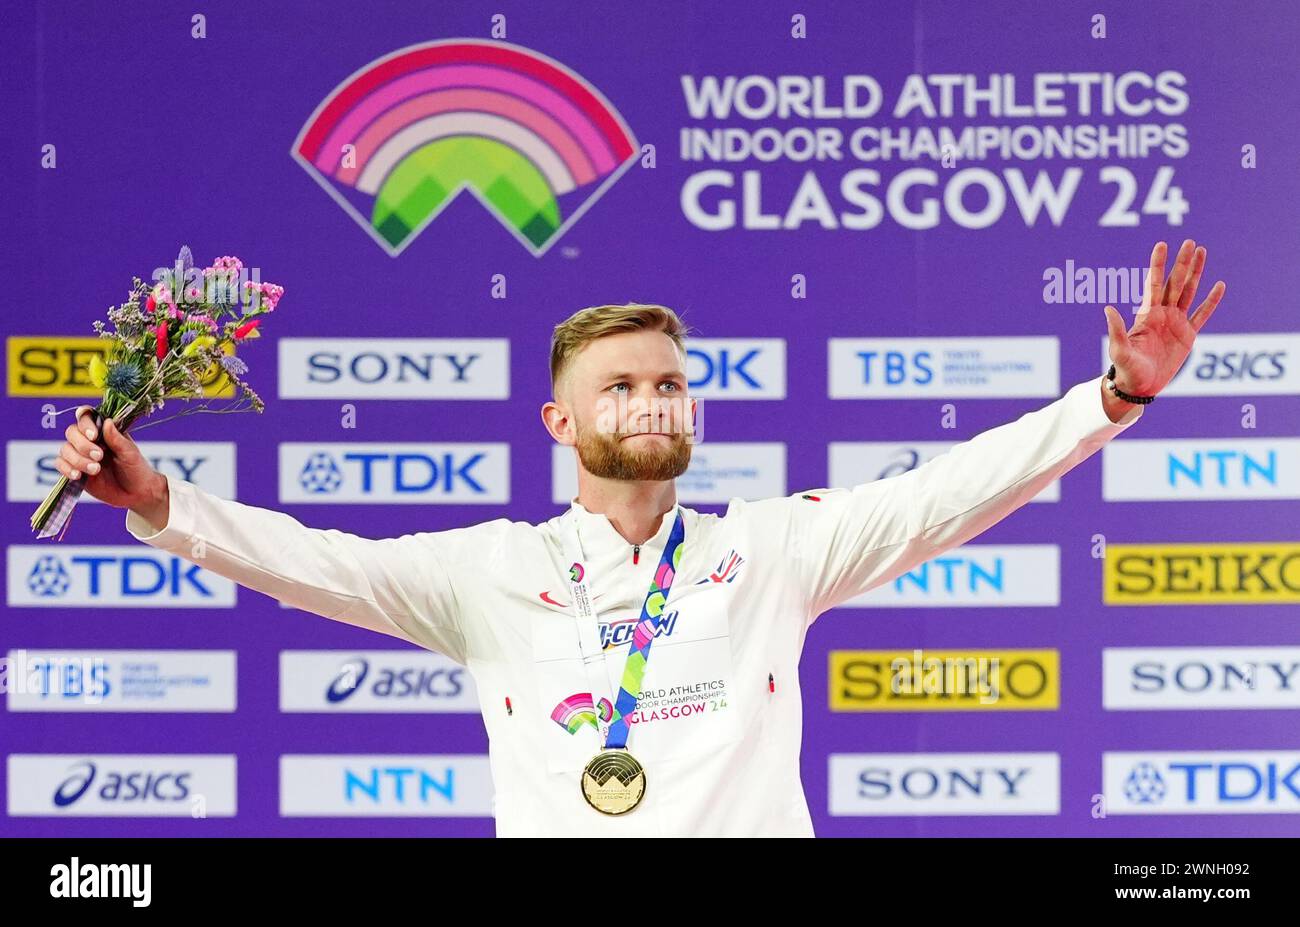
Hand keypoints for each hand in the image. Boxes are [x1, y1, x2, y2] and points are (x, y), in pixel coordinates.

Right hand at [56, 405, 167, 524]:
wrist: (136, 493)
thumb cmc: (136, 469)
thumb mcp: (130, 454)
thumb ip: (117, 439)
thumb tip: (106, 421)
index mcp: (103, 431)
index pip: (86, 417)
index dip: (85, 423)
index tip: (94, 436)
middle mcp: (88, 440)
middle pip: (72, 432)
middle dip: (83, 445)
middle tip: (99, 456)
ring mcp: (80, 455)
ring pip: (65, 449)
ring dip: (78, 459)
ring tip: (95, 470)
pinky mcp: (74, 470)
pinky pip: (60, 464)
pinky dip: (66, 469)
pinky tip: (78, 475)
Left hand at [1103, 239, 1225, 396]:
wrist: (1140, 387)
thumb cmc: (1126, 369)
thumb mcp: (1119, 350)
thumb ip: (1116, 330)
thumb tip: (1107, 309)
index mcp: (1147, 314)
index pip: (1154, 283)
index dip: (1157, 265)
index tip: (1161, 245)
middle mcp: (1163, 314)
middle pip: (1174, 282)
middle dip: (1181, 263)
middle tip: (1188, 242)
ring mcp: (1176, 323)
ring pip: (1189, 292)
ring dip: (1196, 273)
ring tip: (1202, 252)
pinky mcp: (1188, 335)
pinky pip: (1203, 315)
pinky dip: (1211, 301)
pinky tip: (1220, 285)